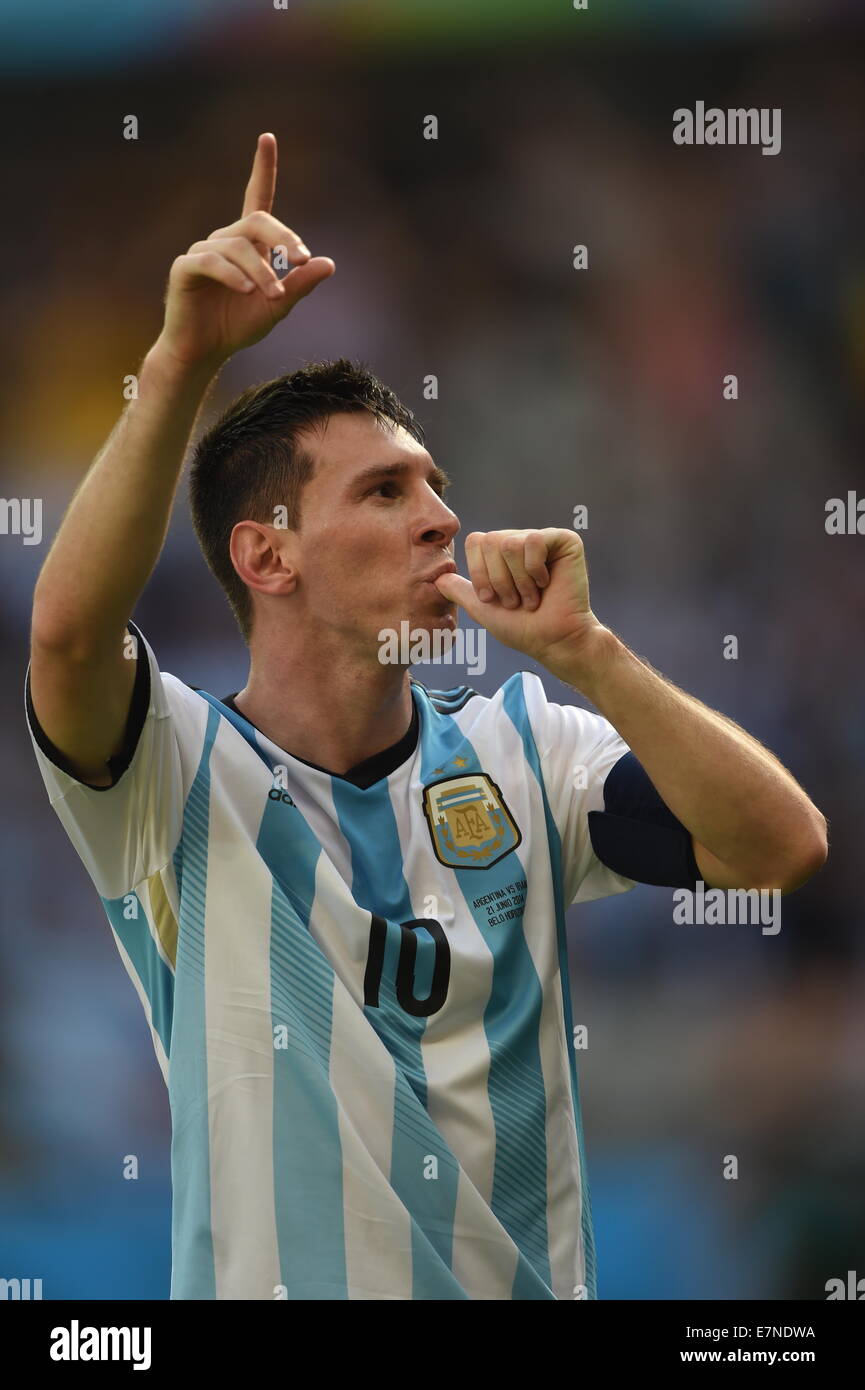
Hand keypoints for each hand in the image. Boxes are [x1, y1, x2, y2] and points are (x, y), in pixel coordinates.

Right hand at [156, 132, 334, 371]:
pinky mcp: (185, 268)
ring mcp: (202, 251)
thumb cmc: (238, 327)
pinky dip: (233, 275)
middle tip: (301, 260)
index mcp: (249, 244)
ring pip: (239, 247)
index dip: (262, 168)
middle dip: (283, 237)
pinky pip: (212, 261)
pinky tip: (248, 290)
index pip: (257, 198)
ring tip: (275, 296)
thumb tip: (328, 263)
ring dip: (263, 271)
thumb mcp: (278, 306)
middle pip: (256, 221)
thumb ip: (300, 285)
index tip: (267, 137)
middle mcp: (226, 240)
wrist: (205, 352)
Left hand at [434, 528, 610, 678]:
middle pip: (491, 541)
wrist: (553, 640)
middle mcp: (521, 541)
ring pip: (510, 543)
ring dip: (518, 581)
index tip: (494, 599)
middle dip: (499, 580)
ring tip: (532, 597)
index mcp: (502, 554)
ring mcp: (543, 539)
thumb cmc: (522, 628)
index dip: (480, 574)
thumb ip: (460, 591)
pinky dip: (535, 570)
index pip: (475, 541)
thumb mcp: (483, 609)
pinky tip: (547, 583)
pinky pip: (534, 541)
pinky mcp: (564, 540)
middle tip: (516, 601)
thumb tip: (437, 578)